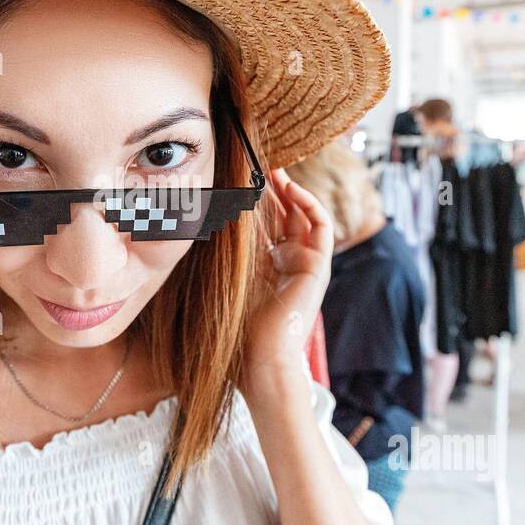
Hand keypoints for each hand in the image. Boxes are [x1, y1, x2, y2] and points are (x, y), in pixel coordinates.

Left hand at [238, 168, 333, 398]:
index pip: (268, 227)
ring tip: (276, 171)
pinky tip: (291, 188)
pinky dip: (309, 203)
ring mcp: (307, 265)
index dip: (259, 203)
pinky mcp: (318, 267)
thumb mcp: (227, 282)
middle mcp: (291, 265)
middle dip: (275, 192)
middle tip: (261, 166)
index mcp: (271, 270)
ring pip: (305, 217)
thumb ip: (224, 256)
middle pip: (287, 218)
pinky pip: (320, 226)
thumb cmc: (237, 332)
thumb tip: (204, 222)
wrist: (260, 358)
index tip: (242, 183)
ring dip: (293, 191)